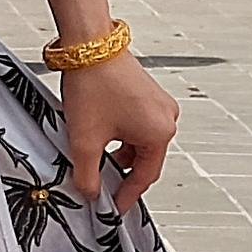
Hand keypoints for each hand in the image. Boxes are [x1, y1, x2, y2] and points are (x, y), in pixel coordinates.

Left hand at [61, 48, 177, 208]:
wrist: (89, 44)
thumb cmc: (94, 83)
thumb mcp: (85, 140)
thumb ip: (88, 175)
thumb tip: (90, 193)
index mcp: (160, 133)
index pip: (144, 178)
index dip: (126, 195)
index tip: (114, 207)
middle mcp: (166, 118)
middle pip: (143, 160)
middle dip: (121, 173)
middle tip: (100, 185)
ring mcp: (159, 104)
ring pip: (139, 142)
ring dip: (119, 153)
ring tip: (94, 157)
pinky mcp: (148, 93)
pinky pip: (138, 125)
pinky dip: (121, 135)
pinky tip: (100, 136)